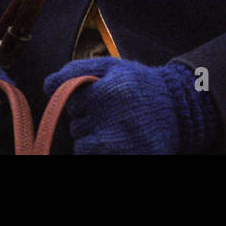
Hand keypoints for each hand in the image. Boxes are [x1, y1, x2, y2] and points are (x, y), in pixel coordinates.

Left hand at [43, 56, 220, 153]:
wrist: (178, 107)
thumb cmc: (138, 84)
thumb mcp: (111, 66)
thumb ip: (76, 71)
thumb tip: (47, 86)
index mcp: (111, 92)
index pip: (72, 103)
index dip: (82, 101)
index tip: (99, 98)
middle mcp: (117, 119)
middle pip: (77, 128)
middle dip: (87, 121)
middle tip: (110, 113)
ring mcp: (126, 144)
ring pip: (84, 148)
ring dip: (92, 140)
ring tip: (114, 129)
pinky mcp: (133, 158)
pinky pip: (97, 158)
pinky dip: (102, 152)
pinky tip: (117, 143)